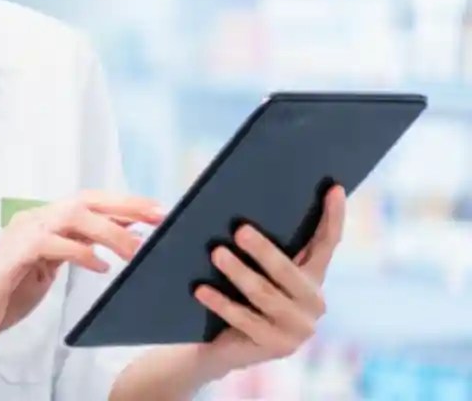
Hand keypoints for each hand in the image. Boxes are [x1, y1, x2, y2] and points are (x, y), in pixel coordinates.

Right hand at [0, 191, 163, 354]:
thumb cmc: (7, 296)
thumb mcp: (51, 269)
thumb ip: (79, 249)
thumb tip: (122, 237)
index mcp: (41, 221)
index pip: (88, 202)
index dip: (123, 203)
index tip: (157, 211)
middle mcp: (32, 219)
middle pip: (85, 200)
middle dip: (125, 206)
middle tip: (158, 217)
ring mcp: (21, 233)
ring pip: (72, 216)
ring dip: (108, 231)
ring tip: (134, 251)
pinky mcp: (14, 254)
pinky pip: (53, 244)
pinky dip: (81, 252)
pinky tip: (100, 266)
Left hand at [193, 184, 346, 377]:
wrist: (223, 344)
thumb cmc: (235, 292)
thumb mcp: (249, 266)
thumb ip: (250, 242)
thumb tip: (224, 210)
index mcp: (312, 276)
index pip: (327, 243)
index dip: (333, 216)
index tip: (334, 187)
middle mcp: (313, 302)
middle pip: (289, 271)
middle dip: (264, 249)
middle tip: (239, 230)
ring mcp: (298, 328)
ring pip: (265, 295)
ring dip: (239, 273)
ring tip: (216, 254)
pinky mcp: (277, 347)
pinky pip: (245, 319)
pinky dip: (222, 303)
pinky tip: (202, 290)